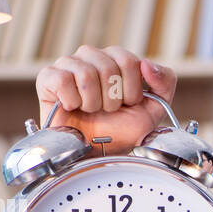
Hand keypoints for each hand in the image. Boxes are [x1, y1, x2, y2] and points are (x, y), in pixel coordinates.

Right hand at [35, 45, 177, 155]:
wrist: (96, 153)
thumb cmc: (122, 131)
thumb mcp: (154, 109)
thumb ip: (164, 82)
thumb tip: (146, 63)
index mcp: (116, 60)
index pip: (128, 60)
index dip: (132, 89)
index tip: (128, 104)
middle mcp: (92, 57)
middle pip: (108, 65)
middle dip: (113, 98)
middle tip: (108, 110)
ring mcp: (69, 65)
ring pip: (86, 73)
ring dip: (93, 102)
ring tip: (91, 111)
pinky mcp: (48, 78)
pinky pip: (62, 79)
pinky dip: (72, 100)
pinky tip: (73, 107)